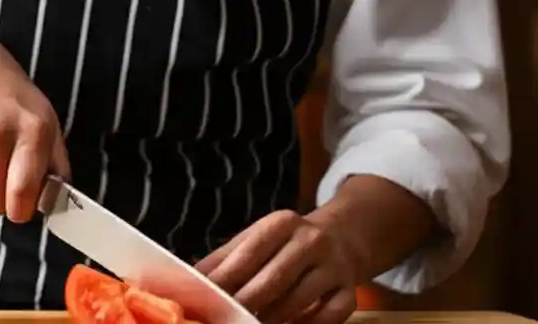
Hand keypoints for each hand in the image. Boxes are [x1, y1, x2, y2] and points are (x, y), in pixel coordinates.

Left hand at [196, 210, 359, 323]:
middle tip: (226, 320)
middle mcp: (311, 240)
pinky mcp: (349, 290)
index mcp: (281, 223)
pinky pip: (329, 316)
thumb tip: (189, 280)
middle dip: (245, 306)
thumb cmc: (286, 243)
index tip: (206, 301)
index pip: (248, 254)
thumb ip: (224, 258)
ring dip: (271, 320)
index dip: (224, 281)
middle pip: (272, 281)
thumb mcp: (257, 239)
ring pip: (297, 301)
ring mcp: (333, 266)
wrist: (342, 237)